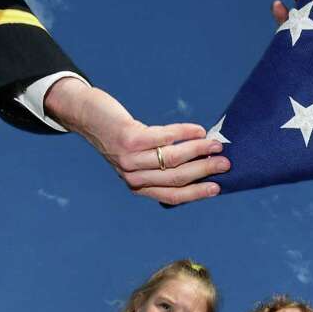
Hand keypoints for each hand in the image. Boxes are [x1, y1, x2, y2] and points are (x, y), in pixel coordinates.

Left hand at [43, 77, 228, 204]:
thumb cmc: (120, 136)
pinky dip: (184, 133)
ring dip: (198, 151)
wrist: (87, 116)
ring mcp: (130, 158)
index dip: (197, 192)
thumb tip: (201, 161)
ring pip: (173, 159)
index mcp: (139, 186)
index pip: (173, 195)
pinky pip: (164, 137)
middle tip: (225, 162)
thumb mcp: (137, 158)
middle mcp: (133, 176)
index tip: (218, 186)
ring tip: (215, 144)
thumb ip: (161, 164)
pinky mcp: (129, 138)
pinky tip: (198, 130)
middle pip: (177, 177)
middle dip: (205, 170)